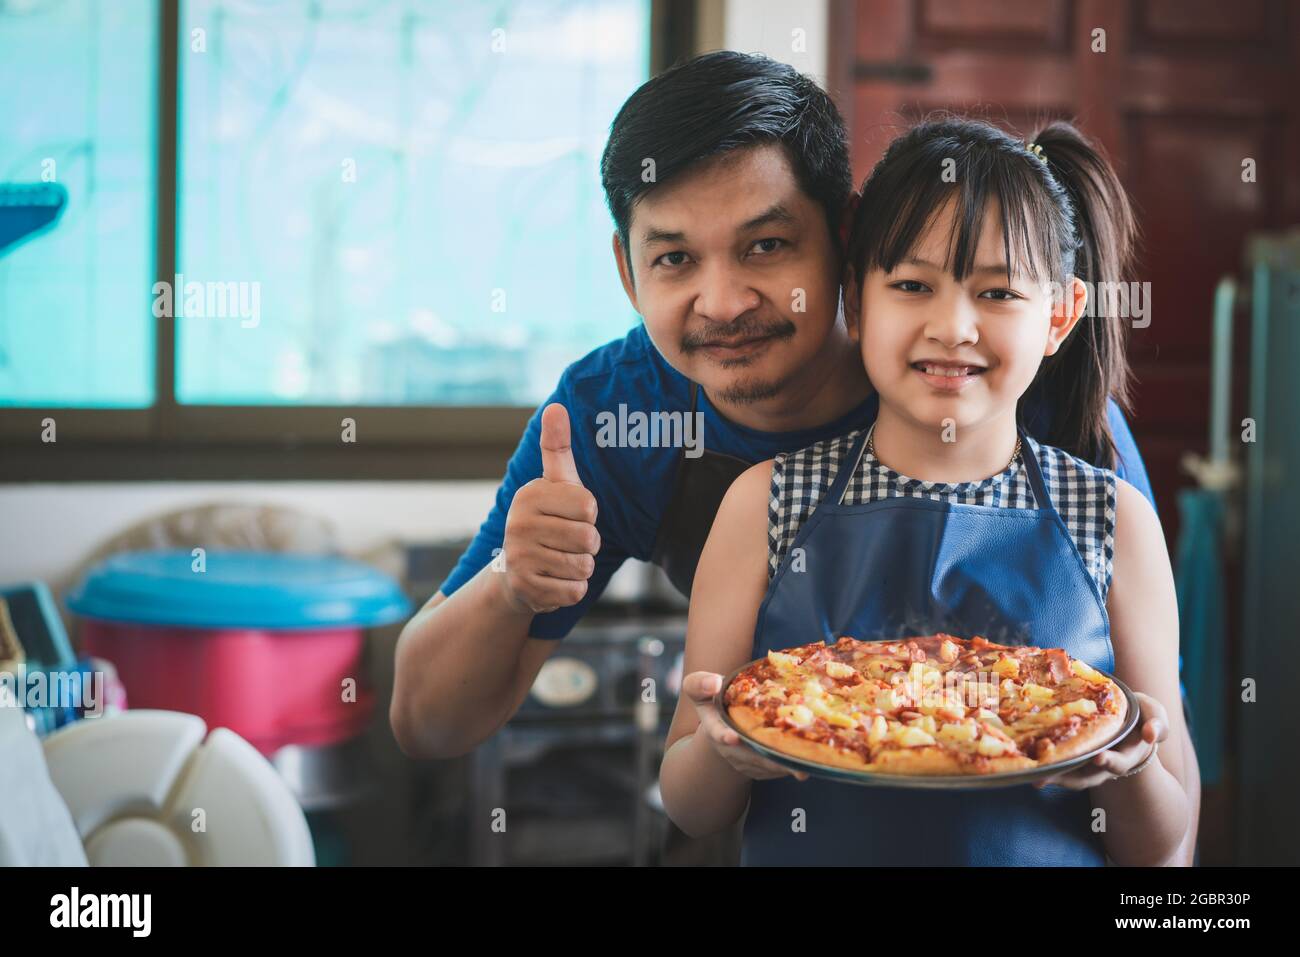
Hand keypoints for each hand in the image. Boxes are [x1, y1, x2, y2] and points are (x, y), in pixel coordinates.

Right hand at [499, 403, 600, 614]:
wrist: (514, 573)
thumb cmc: (546, 519)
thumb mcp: (554, 483)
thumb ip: (556, 447)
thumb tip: (556, 406)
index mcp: (530, 495)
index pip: (589, 507)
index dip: (588, 515)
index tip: (569, 516)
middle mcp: (519, 524)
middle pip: (589, 539)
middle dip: (587, 545)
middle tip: (565, 542)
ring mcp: (520, 558)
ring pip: (584, 567)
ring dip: (580, 568)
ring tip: (560, 561)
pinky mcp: (526, 589)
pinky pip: (574, 591)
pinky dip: (571, 590)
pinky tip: (553, 581)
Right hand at [682, 672, 808, 781]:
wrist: (722, 717)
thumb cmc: (713, 697)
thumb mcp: (699, 686)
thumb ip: (700, 683)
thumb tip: (714, 682)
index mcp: (713, 725)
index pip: (716, 732)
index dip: (724, 735)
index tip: (732, 737)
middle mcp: (728, 747)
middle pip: (749, 756)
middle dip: (770, 761)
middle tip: (792, 766)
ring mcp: (743, 760)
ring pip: (765, 765)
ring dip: (784, 766)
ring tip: (805, 766)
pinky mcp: (758, 767)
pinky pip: (773, 769)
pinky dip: (789, 765)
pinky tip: (807, 760)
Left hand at [1034, 691, 1167, 790]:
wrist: (1126, 720)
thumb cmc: (1140, 717)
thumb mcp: (1153, 715)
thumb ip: (1158, 724)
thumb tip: (1151, 734)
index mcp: (1125, 756)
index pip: (1117, 763)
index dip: (1109, 762)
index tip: (1098, 757)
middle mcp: (1104, 766)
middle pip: (1086, 777)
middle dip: (1067, 777)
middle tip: (1047, 775)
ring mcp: (1087, 764)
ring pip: (1069, 776)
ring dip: (1051, 776)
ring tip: (1032, 775)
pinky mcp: (1073, 757)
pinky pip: (1059, 765)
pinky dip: (1046, 764)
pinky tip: (1028, 760)